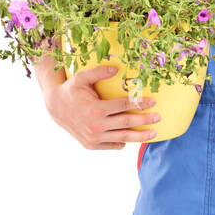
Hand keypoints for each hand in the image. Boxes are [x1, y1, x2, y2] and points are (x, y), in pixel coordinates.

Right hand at [44, 66, 160, 150]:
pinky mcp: (92, 145)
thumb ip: (99, 72)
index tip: (153, 102)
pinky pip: (114, 144)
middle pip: (126, 123)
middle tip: (158, 117)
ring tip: (153, 133)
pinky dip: (124, 141)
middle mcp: (96, 126)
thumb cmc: (71, 91)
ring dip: (140, 136)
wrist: (56, 109)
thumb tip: (117, 69)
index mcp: (95, 109)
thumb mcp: (82, 78)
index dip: (139, 104)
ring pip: (123, 138)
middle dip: (144, 120)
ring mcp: (94, 138)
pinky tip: (132, 136)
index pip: (123, 106)